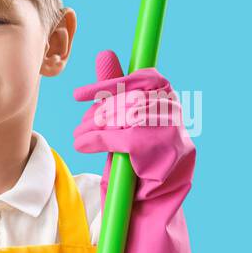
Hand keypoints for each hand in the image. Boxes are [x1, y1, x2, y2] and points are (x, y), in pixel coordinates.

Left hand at [73, 49, 195, 201]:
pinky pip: (116, 137)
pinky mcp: (156, 150)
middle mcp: (173, 112)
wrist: (155, 199)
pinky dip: (93, 140)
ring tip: (79, 137)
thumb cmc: (140, 155)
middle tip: (81, 126)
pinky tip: (82, 145)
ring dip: (91, 128)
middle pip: (126, 99)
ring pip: (119, 117)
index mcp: (168, 100)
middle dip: (97, 113)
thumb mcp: (126, 119)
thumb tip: (104, 52)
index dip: (109, 83)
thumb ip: (117, 90)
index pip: (144, 78)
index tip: (77, 96)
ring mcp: (168, 131)